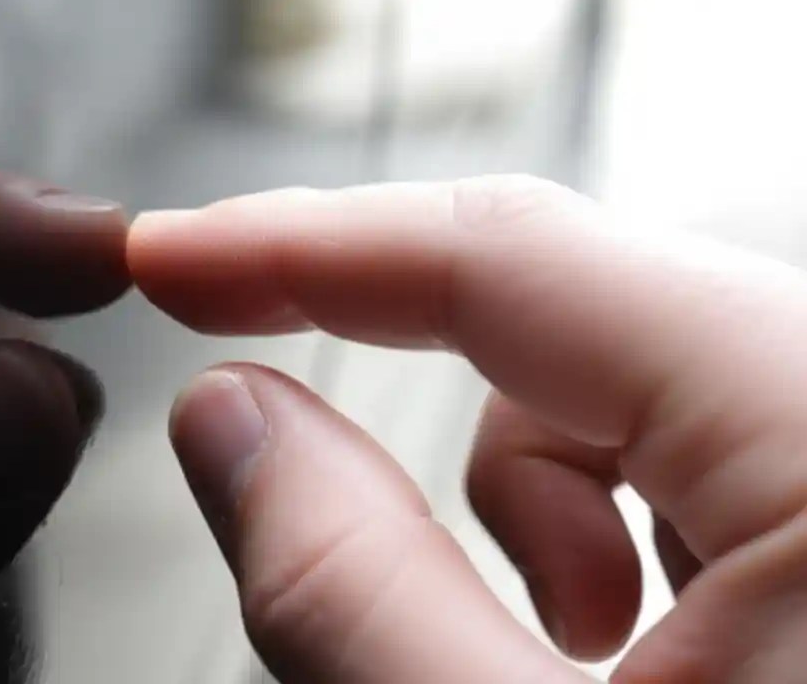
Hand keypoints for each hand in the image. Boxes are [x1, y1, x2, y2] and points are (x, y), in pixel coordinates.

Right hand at [129, 176, 806, 682]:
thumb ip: (352, 591)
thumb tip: (231, 421)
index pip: (519, 256)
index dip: (307, 246)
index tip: (177, 259)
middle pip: (586, 316)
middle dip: (438, 413)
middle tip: (322, 498)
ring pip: (647, 388)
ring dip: (546, 502)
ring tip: (563, 648)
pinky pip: (712, 450)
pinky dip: (620, 525)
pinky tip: (630, 642)